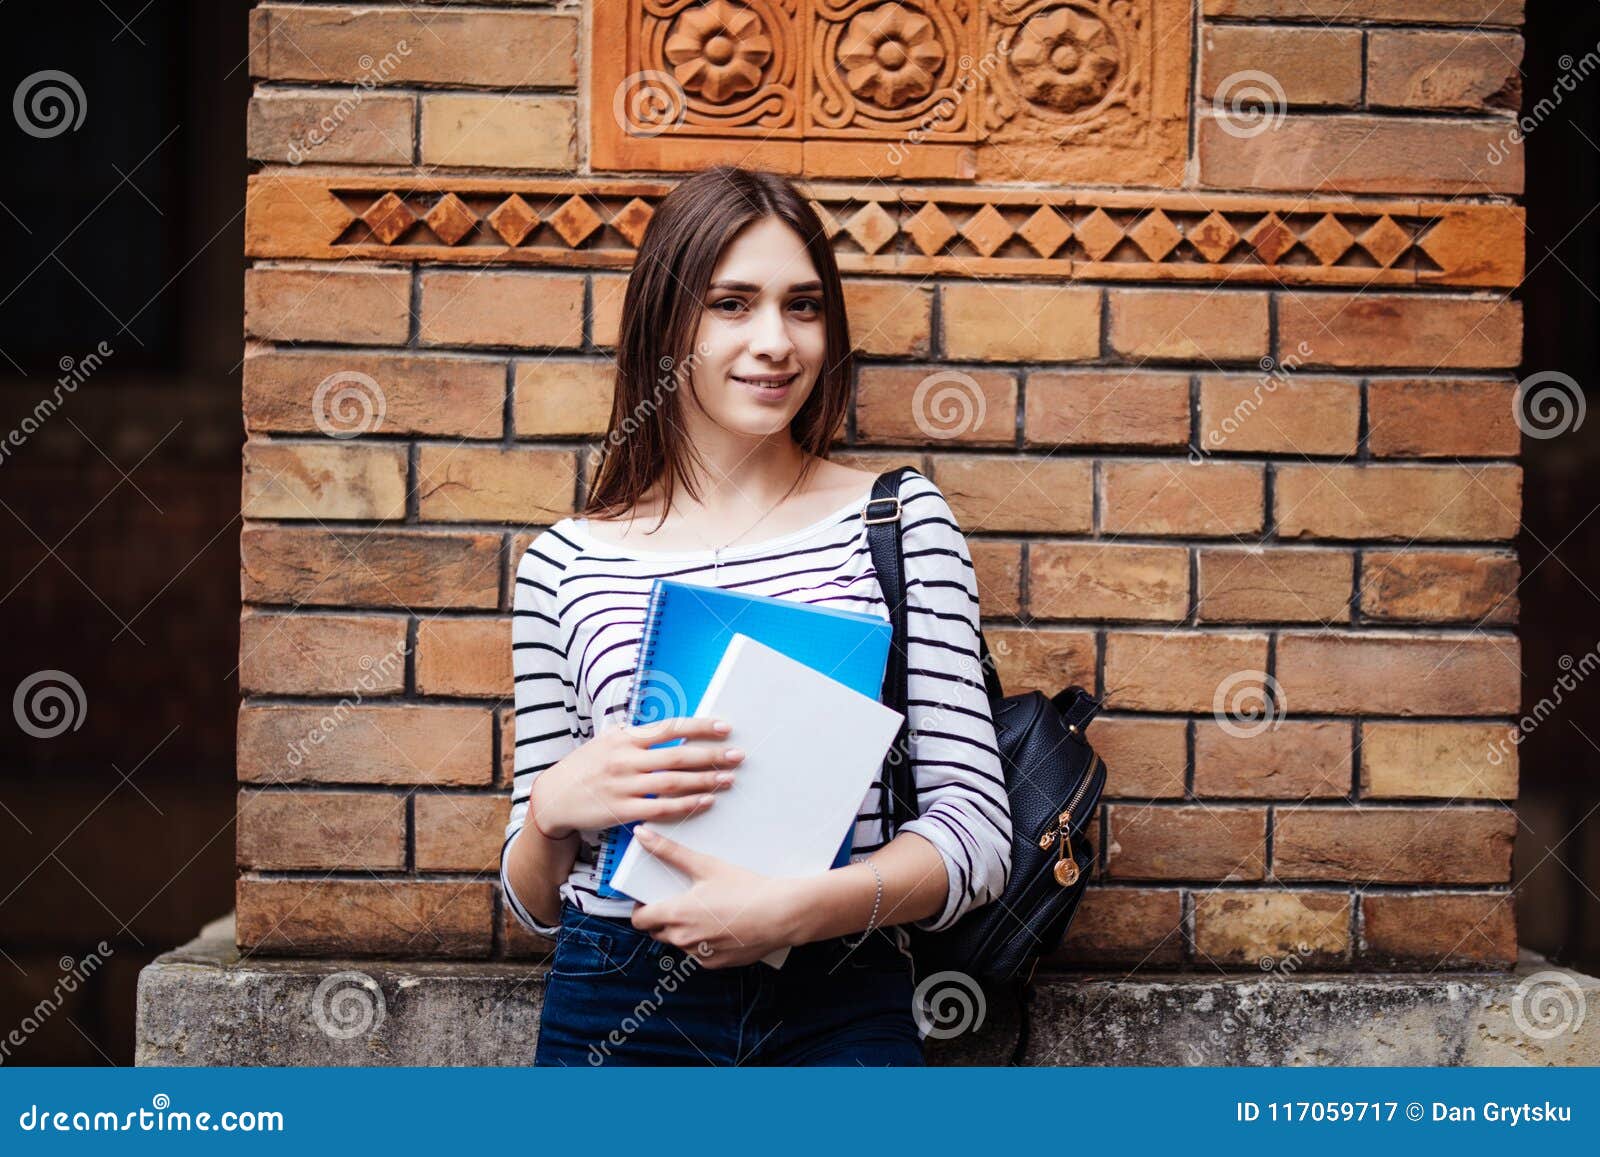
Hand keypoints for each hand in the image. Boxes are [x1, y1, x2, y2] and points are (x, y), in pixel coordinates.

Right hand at [527, 716, 744, 839]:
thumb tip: (664, 726)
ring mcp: (624, 786)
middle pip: (677, 755)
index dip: (699, 727)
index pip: (670, 728)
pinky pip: (662, 808)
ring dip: (705, 780)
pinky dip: (687, 804)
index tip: (725, 727)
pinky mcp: (623, 811)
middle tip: (738, 755)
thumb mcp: (605, 741)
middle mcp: (626, 759)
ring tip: (729, 779)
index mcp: (625, 738)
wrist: (553, 797)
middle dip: (711, 755)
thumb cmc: (584, 767)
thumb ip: (634, 734)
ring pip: (673, 783)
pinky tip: (706, 801)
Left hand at [628, 828, 809, 968]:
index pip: (639, 919)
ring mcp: (699, 955)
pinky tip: (720, 925)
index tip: (650, 898)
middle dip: (663, 917)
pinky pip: (699, 953)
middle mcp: (683, 939)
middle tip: (681, 900)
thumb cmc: (745, 889)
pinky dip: (703, 942)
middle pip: (657, 931)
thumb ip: (670, 851)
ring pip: (679, 943)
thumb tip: (643, 836)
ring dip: (684, 930)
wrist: (780, 915)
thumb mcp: (705, 866)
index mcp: (676, 914)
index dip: (641, 908)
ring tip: (706, 911)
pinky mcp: (715, 964)